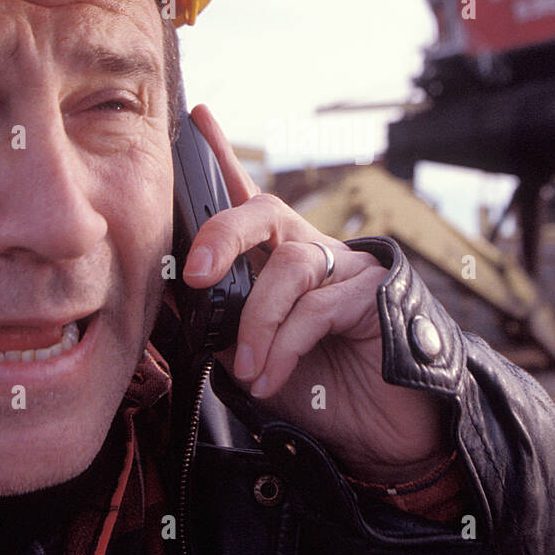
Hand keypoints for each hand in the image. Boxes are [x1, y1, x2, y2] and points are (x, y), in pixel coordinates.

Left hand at [180, 104, 451, 482]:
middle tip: (194, 275)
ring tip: (249, 369)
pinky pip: (318, 306)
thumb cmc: (319, 392)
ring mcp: (347, 268)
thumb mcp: (250, 357)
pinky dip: (286, 344)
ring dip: (258, 322)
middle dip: (221, 234)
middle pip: (265, 211)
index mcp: (279, 261)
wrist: (382, 437)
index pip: (247, 200)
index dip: (220, 157)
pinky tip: (272, 377)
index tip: (195, 116)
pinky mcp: (374, 293)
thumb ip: (218, 324)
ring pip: (289, 266)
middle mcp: (313, 253)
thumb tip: (172, 300)